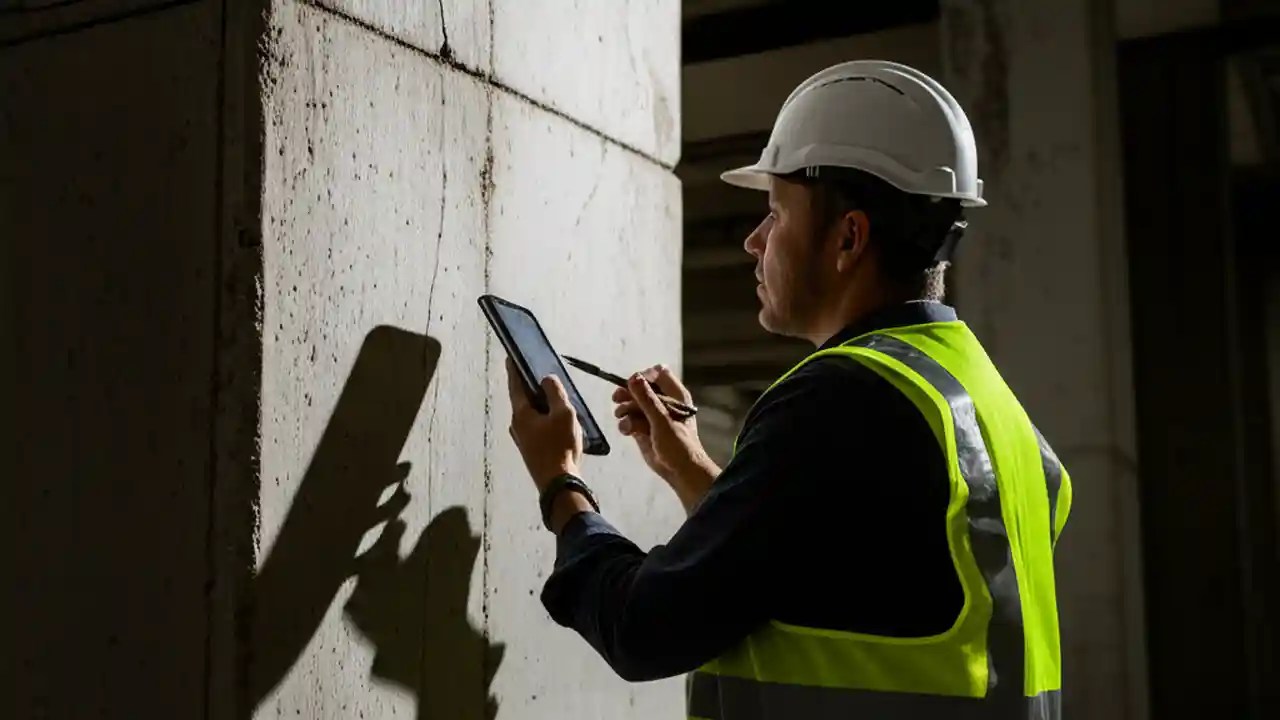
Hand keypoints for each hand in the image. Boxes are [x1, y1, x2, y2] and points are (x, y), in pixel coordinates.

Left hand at [506, 358, 581, 490]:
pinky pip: (535, 425)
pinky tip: (555, 418)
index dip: (514, 368)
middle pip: (522, 398)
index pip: (515, 384)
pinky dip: (543, 416)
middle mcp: (517, 425)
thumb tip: (546, 379)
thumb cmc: (560, 447)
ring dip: (539, 402)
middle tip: (538, 372)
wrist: (559, 484)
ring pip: (530, 413)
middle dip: (530, 385)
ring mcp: (522, 438)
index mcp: (521, 413)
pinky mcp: (531, 449)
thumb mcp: (564, 414)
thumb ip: (555, 393)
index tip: (511, 355)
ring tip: (552, 394)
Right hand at [613, 365, 718, 511]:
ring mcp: (652, 415)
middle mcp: (663, 402)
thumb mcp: (661, 420)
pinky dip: (626, 423)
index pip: (658, 373)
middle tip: (617, 399)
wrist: (679, 471)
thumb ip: (647, 399)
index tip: (632, 384)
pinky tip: (626, 431)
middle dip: (628, 393)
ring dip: (625, 409)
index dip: (644, 376)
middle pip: (641, 387)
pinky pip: (630, 419)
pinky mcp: (643, 428)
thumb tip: (633, 378)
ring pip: (633, 403)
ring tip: (621, 417)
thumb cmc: (678, 444)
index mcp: (675, 395)